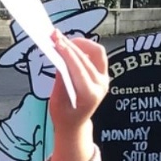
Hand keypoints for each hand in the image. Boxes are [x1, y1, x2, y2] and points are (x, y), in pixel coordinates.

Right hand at [47, 32, 109, 160]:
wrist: (76, 124)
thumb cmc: (63, 116)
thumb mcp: (56, 102)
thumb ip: (59, 81)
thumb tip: (59, 58)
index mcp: (89, 95)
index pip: (78, 69)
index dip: (67, 53)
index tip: (56, 41)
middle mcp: (101, 86)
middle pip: (85, 59)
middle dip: (69, 45)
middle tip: (54, 35)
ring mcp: (105, 79)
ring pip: (96, 53)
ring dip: (80, 43)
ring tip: (64, 40)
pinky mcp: (104, 74)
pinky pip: (97, 55)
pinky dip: (86, 47)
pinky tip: (72, 45)